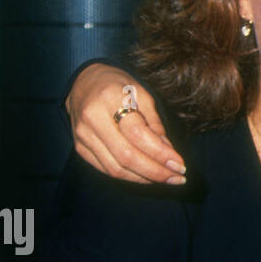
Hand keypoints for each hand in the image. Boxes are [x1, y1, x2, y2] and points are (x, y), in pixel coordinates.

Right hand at [66, 63, 184, 182]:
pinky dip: (129, 176)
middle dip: (155, 172)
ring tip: (166, 178)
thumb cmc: (119, 86)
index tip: (180, 165)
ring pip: (115, 168)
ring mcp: (83, 136)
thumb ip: (155, 124)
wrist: (84, 83)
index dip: (160, 153)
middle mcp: (92, 119)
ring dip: (144, 178)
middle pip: (125, 156)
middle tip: (177, 178)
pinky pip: (106, 169)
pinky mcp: (80, 148)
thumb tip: (169, 153)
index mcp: (110, 98)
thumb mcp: (142, 94)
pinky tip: (146, 176)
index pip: (137, 134)